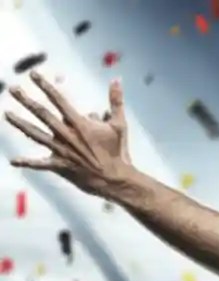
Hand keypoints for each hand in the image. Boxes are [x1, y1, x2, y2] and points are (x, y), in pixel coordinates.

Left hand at [4, 72, 135, 198]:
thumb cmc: (118, 151)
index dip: (45, 86)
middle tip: (12, 89)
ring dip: (20, 124)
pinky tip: (13, 161)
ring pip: (36, 135)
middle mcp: (67, 135)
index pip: (58, 100)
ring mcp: (61, 151)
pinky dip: (27, 163)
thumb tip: (116, 79)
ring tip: (7, 114)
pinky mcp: (60, 166)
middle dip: (26, 101)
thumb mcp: (119, 124)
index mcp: (80, 124)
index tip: (32, 74)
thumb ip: (116, 101)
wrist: (115, 179)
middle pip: (42, 114)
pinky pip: (40, 164)